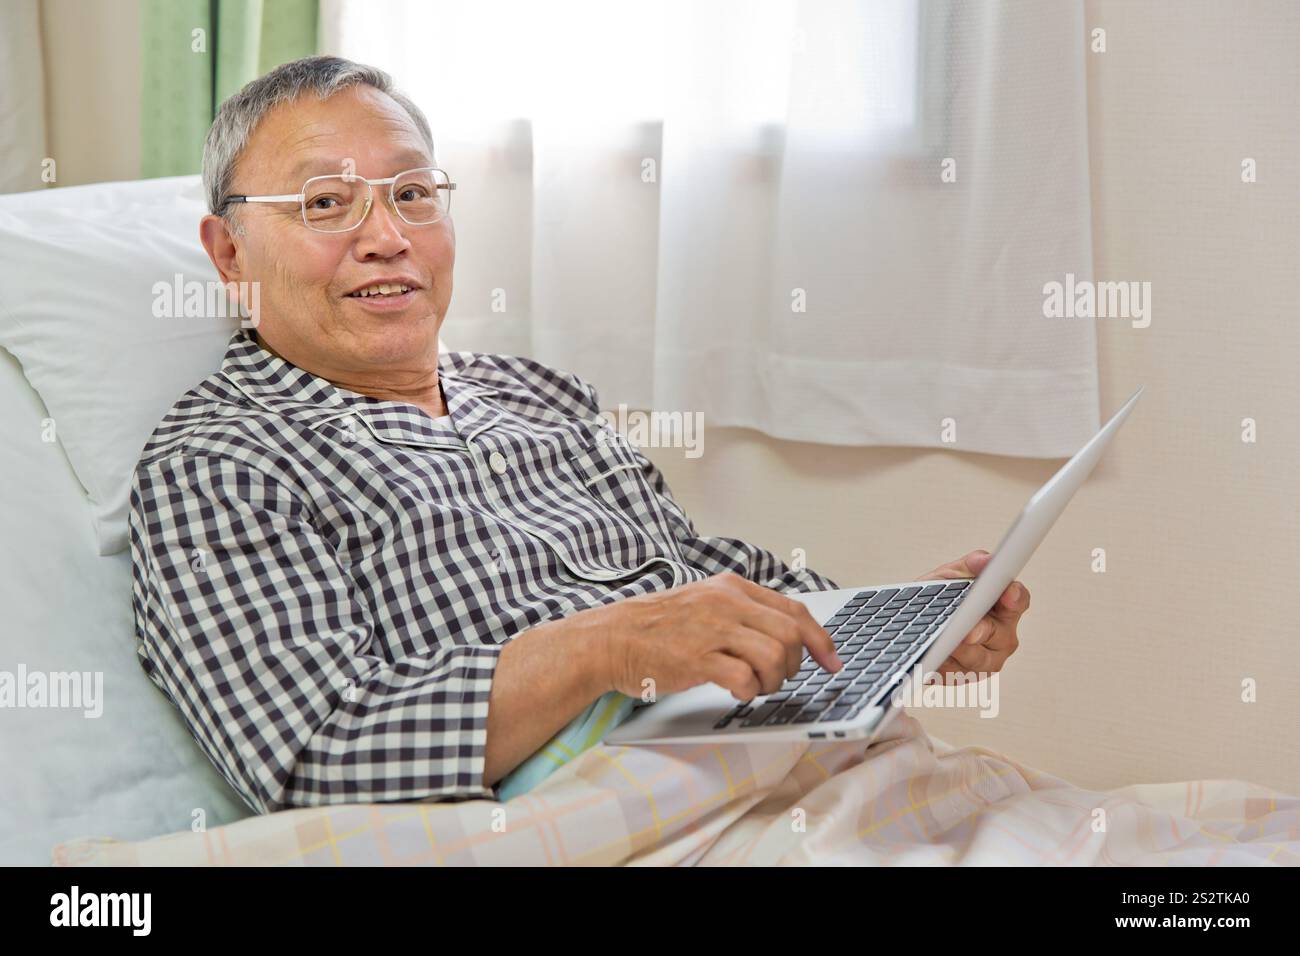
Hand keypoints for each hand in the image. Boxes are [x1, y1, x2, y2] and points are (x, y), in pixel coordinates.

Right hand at [594, 572, 842, 702]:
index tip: (831, 662)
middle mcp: (727, 603)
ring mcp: (713, 629)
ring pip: (775, 656)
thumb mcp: (704, 603)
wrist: (612, 638)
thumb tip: (784, 635)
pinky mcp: (698, 658)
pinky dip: (749, 691)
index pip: (795, 610)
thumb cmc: (656, 627)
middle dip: (796, 664)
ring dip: (773, 681)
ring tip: (754, 686)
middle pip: (792, 633)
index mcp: (732, 588)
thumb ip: (741, 612)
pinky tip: (735, 691)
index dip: (821, 639)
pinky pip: (745, 677)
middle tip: (779, 678)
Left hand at [916, 549, 1027, 680]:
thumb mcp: (952, 574)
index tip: (1007, 594)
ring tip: (946, 644)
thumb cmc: (940, 597)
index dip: (1015, 597)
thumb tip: (985, 560)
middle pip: (1000, 635)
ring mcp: (985, 659)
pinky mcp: (964, 676)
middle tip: (969, 630)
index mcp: (1004, 607)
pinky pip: (956, 674)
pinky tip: (933, 657)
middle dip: (983, 630)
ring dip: (962, 652)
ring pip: (979, 659)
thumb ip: (972, 564)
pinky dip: (943, 664)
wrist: (910, 621)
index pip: (1018, 600)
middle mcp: (1001, 636)